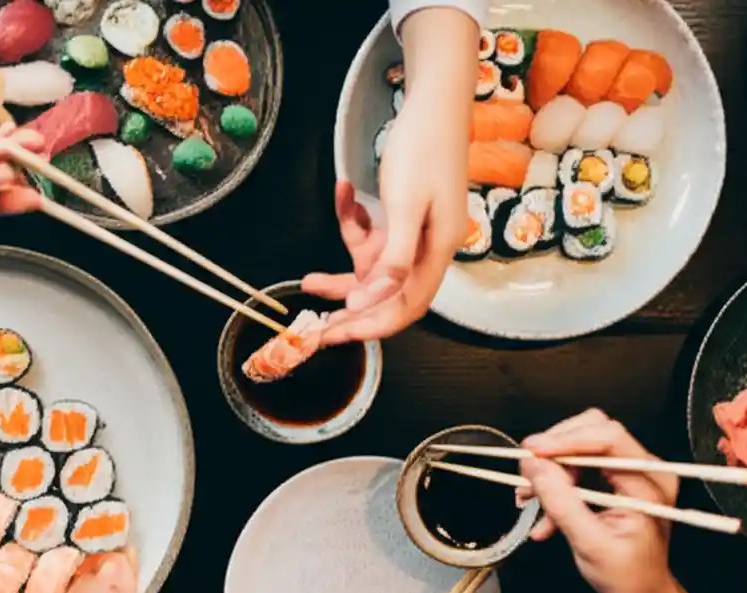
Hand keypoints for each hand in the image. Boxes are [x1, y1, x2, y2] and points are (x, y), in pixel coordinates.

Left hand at [301, 7, 474, 344]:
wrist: (433, 102)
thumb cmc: (423, 150)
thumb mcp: (405, 207)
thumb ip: (392, 259)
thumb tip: (369, 302)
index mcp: (437, 252)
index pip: (405, 308)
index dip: (370, 327)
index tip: (333, 336)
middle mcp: (429, 249)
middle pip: (388, 295)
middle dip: (350, 310)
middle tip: (315, 326)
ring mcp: (416, 233)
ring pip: (375, 269)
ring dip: (344, 270)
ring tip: (309, 279)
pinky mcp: (404, 217)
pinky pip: (374, 236)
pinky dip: (354, 224)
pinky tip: (344, 196)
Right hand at [517, 409, 680, 592]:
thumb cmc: (627, 578)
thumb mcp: (590, 545)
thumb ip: (562, 503)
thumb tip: (533, 466)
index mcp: (650, 482)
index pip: (608, 438)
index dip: (567, 440)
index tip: (532, 451)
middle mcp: (644, 468)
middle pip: (593, 431)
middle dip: (555, 452)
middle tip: (528, 475)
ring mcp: (629, 471)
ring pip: (581, 445)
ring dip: (550, 469)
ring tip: (526, 497)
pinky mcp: (615, 479)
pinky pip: (579, 464)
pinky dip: (556, 483)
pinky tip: (542, 513)